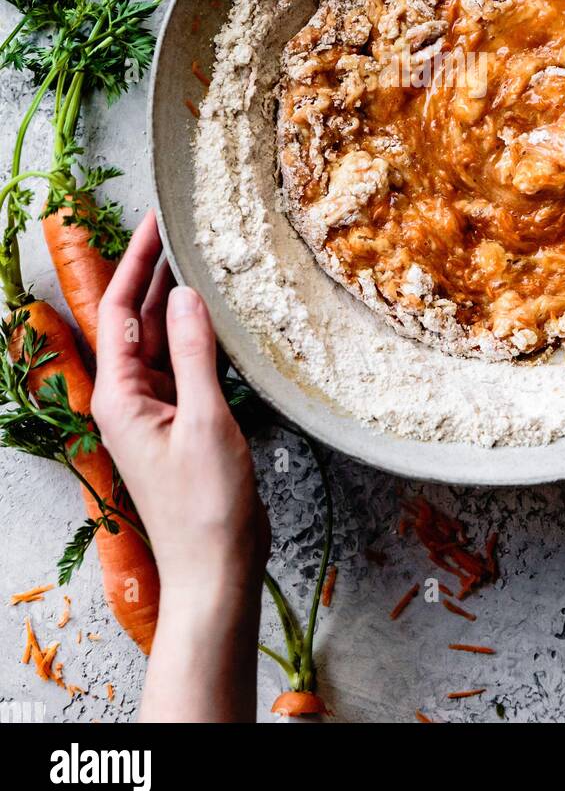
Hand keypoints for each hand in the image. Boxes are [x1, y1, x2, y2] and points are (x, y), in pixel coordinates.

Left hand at [93, 211, 269, 721]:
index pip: (117, 311)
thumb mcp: (205, 421)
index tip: (155, 221)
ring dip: (178, 302)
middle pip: (136, 321)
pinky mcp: (182, 424)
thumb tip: (185, 294)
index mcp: (120, 396)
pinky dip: (198, 336)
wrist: (216, 569)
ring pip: (162, 341)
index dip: (135, 261)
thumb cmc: (206, 507)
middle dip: (155, 273)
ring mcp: (155, 412)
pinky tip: (220, 316)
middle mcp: (130, 399)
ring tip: (202, 257)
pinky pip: (184, 366)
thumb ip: (194, 353)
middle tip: (181, 227)